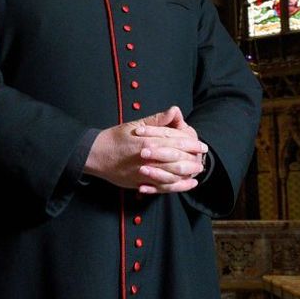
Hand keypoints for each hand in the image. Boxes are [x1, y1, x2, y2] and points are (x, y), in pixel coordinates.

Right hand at [84, 106, 207, 193]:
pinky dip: (177, 186)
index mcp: (148, 141)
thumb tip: (174, 111)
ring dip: (188, 173)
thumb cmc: (116, 137)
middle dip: (193, 158)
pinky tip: (187, 184)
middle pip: (177, 159)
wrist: (96, 154)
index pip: (176, 142)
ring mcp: (144, 172)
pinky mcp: (140, 183)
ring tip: (198, 170)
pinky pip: (163, 187)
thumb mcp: (136, 125)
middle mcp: (148, 157)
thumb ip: (157, 120)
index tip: (201, 145)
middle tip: (203, 157)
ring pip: (172, 174)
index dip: (191, 144)